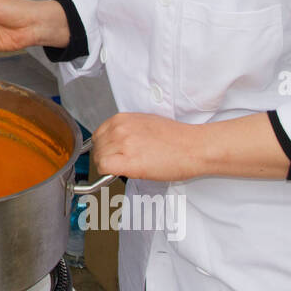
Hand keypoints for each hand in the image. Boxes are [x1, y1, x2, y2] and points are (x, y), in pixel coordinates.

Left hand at [91, 113, 205, 181]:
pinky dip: (107, 172)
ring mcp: (123, 144)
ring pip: (98, 158)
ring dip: (108, 165)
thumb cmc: (176, 138)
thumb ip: (126, 130)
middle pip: (96, 147)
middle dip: (105, 157)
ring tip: (126, 167)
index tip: (112, 154)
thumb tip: (115, 141)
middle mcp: (120, 129)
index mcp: (122, 118)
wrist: (193, 147)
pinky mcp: (129, 161)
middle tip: (120, 163)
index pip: (98, 135)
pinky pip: (103, 167)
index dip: (104, 147)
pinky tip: (120, 173)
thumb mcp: (145, 123)